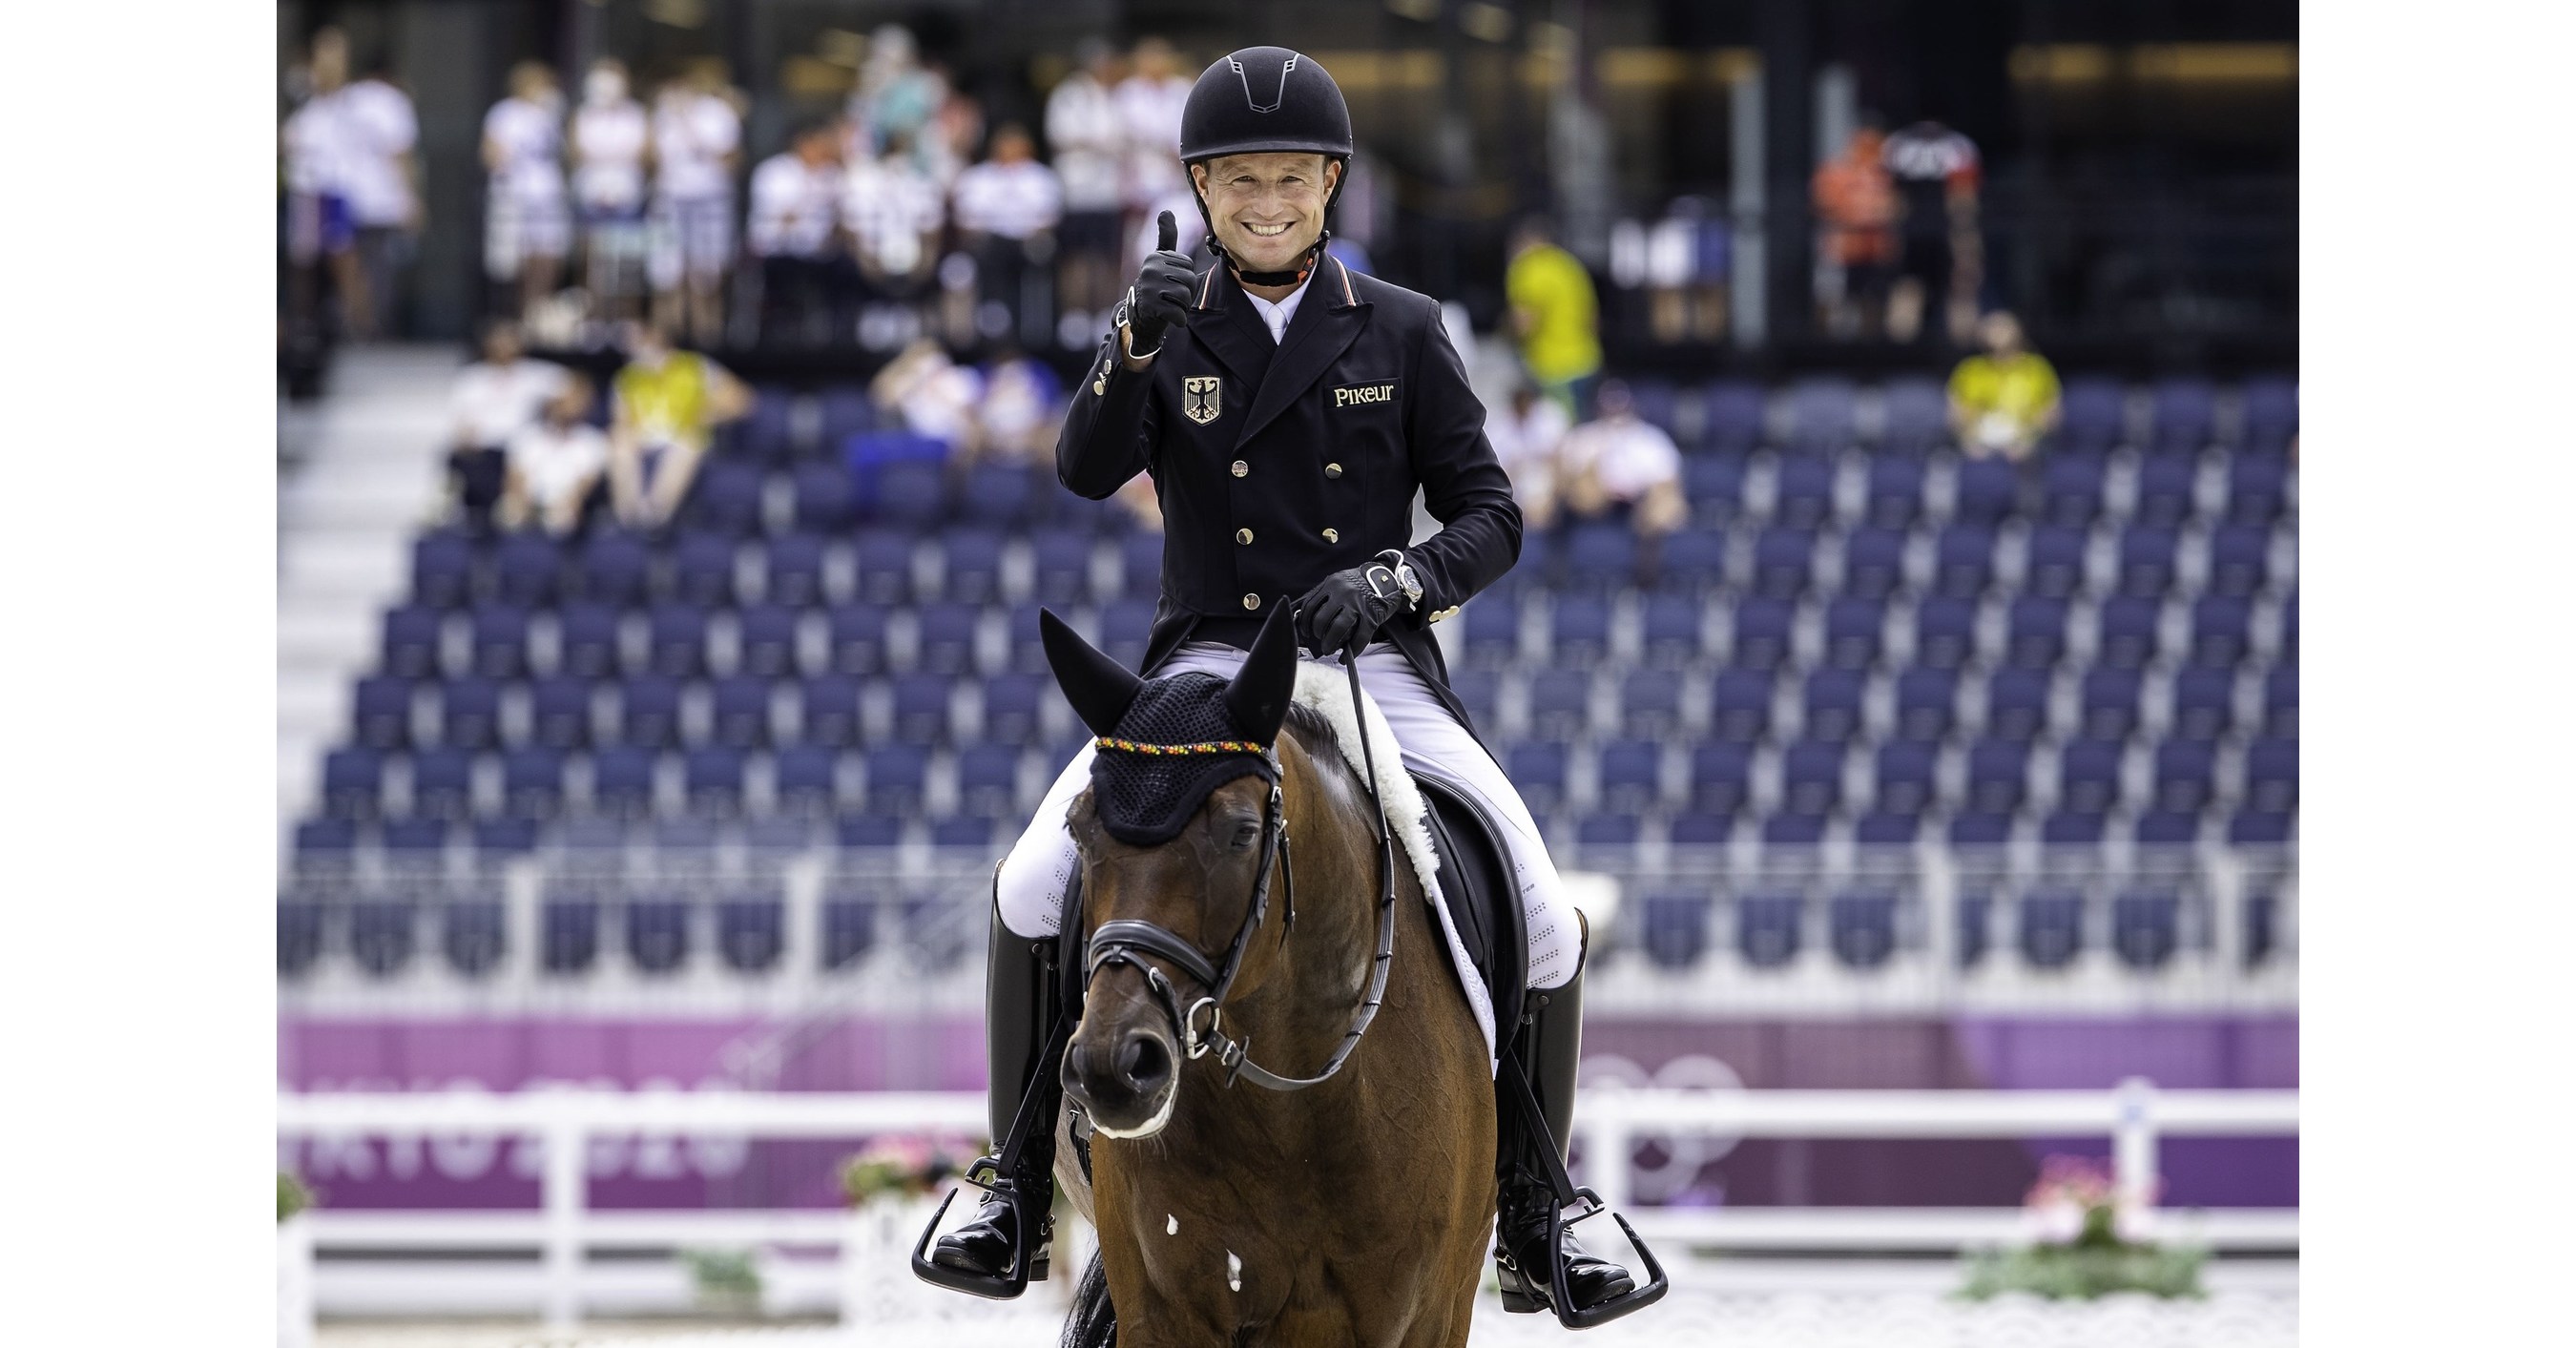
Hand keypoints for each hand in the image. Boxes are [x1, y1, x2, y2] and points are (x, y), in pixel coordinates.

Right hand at [1120, 211, 1194, 357]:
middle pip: (1189, 280)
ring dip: (1182, 306)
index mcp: (1155, 257)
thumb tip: (1166, 211)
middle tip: (1170, 297)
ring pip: (1185, 297)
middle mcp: (1150, 269)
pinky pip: (1179, 314)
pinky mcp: (1151, 307)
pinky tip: (1169, 318)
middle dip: (1186, 293)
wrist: (1140, 316)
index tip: (1170, 282)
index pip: (1188, 266)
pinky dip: (1178, 320)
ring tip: (1169, 305)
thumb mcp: (1161, 260)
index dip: (1185, 278)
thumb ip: (1167, 237)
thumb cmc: (1156, 285)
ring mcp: (1149, 288)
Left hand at [1296, 565, 1405, 658]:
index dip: (1304, 622)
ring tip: (1328, 649)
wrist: (1388, 579)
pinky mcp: (1372, 616)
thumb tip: (1310, 619)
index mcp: (1333, 583)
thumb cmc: (1361, 584)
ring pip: (1337, 629)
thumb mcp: (1340, 582)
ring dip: (1329, 643)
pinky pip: (1359, 638)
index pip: (1310, 605)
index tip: (1305, 632)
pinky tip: (1344, 658)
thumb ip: (1326, 595)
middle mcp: (1344, 593)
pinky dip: (1351, 651)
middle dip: (1318, 635)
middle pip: (1321, 619)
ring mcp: (1358, 604)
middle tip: (1319, 641)